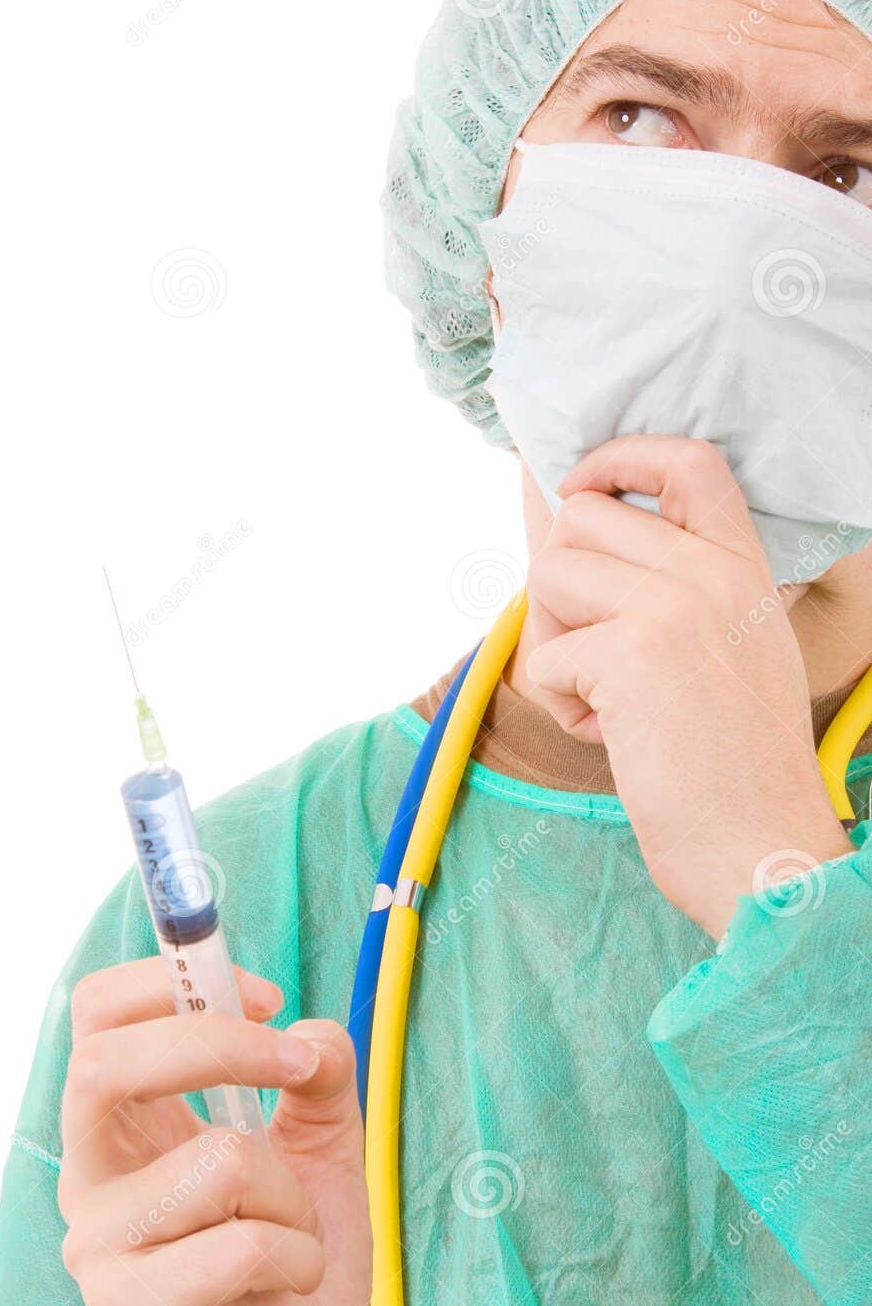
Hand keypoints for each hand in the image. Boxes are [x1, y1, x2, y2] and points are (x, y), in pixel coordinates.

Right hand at [58, 958, 369, 1305]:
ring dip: (292, 1194)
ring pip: (218, 1160)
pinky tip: (286, 1286)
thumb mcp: (319, 1151)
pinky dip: (298, 1257)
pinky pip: (243, 1243)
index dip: (170, 979)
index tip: (262, 997)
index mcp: (124, 1126)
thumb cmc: (291, 1265)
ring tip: (293, 1239)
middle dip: (219, 1046)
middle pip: (107, 1060)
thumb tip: (311, 1033)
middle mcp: (92, 1177)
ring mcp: (100, 1247)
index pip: (95, 1016)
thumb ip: (317, 1080)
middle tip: (295, 1068)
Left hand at [519, 436, 852, 937]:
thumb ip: (682, 593)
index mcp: (743, 568)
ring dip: (553, 645)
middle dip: (560, 586)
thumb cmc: (734, 766)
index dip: (616, 459)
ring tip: (603, 700)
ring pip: (548, 576)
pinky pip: (545, 657)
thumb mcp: (735, 652)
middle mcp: (713, 574)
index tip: (580, 489)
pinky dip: (562, 706)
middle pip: (582, 518)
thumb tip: (581, 556)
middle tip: (592, 655)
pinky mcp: (630, 654)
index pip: (687, 460)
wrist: (760, 846)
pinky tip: (612, 738)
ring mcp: (673, 607)